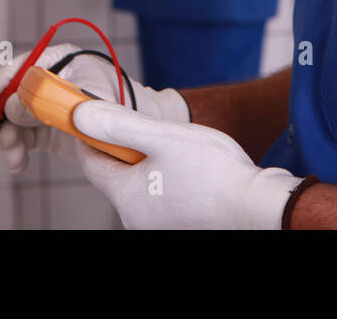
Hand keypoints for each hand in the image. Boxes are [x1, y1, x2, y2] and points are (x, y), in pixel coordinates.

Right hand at [0, 44, 188, 173]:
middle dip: (4, 120)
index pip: (20, 66)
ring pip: (13, 119)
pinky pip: (23, 136)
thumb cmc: (122, 101)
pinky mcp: (48, 127)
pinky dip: (17, 150)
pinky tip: (19, 163)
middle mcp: (48, 81)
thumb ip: (51, 101)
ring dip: (8, 139)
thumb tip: (14, 107)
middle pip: (11, 95)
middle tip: (5, 139)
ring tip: (16, 158)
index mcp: (59, 60)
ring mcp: (47, 104)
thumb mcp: (87, 98)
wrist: (143, 126)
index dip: (1, 84)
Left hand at [70, 100, 302, 229]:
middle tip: (143, 124)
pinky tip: (187, 164)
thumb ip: (119, 125)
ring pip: (138, 182)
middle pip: (115, 173)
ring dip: (147, 159)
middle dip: (123, 146)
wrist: (255, 204)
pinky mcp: (177, 222)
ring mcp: (157, 222)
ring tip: (173, 143)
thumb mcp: (161, 137)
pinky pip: (158, 192)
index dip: (89, 135)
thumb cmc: (212, 171)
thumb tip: (80, 114)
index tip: (94, 113)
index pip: (91, 162)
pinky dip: (163, 174)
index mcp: (126, 197)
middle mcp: (135, 217)